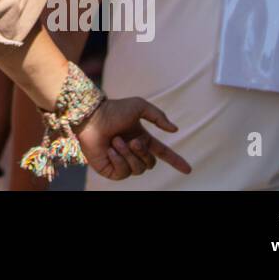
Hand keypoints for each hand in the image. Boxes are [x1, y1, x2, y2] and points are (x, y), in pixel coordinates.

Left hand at [75, 96, 190, 180]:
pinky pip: (124, 173)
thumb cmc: (113, 110)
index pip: (163, 153)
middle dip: (143, 152)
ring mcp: (122, 162)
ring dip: (128, 155)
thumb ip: (158, 116)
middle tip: (132, 140)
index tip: (188, 169)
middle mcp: (133, 152)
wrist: (91, 117)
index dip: (175, 161)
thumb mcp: (139, 106)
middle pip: (151, 163)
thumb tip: (175, 130)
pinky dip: (118, 161)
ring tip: (115, 141)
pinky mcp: (110, 170)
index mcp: (142, 139)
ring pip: (139, 169)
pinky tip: (109, 150)